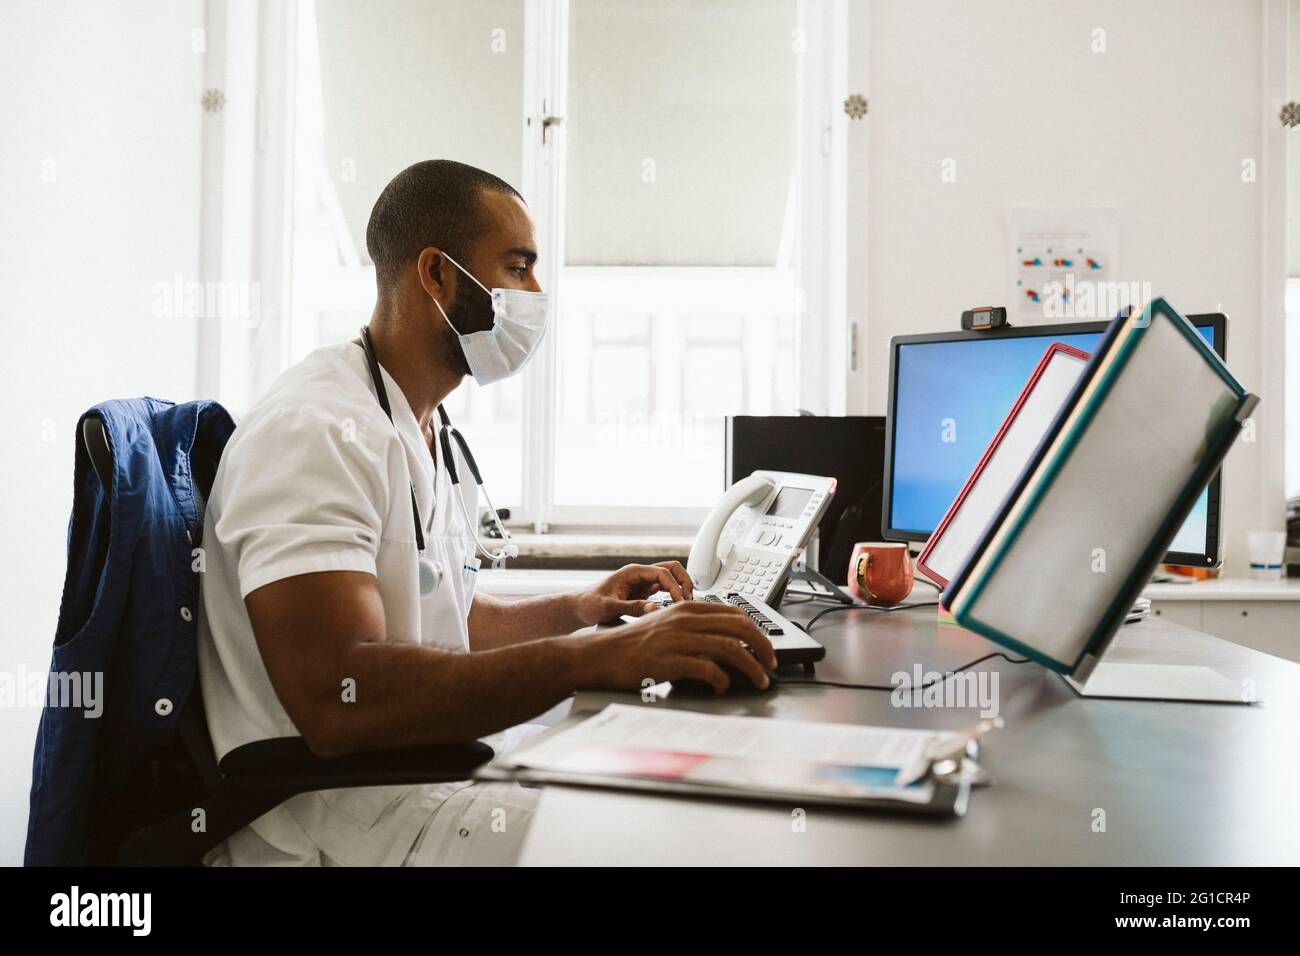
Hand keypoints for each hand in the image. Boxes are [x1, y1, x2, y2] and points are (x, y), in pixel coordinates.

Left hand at [572, 561, 694, 625]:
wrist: (579, 608)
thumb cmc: (589, 604)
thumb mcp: (609, 607)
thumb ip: (631, 608)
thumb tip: (654, 608)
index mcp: (632, 572)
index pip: (662, 573)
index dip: (674, 586)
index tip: (679, 602)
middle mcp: (640, 574)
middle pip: (671, 569)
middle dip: (683, 581)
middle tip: (688, 599)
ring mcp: (642, 582)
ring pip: (670, 578)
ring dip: (680, 587)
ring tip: (685, 603)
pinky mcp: (642, 592)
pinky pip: (664, 589)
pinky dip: (673, 595)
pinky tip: (676, 607)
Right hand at [578, 601, 776, 693]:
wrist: (601, 655)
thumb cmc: (632, 644)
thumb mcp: (665, 624)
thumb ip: (692, 627)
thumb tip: (725, 640)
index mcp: (686, 608)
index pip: (735, 612)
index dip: (757, 631)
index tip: (765, 647)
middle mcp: (685, 620)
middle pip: (739, 627)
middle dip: (763, 647)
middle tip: (771, 664)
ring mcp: (678, 640)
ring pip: (730, 648)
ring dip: (751, 667)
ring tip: (758, 680)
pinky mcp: (669, 662)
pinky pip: (708, 669)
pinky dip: (722, 680)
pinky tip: (723, 687)